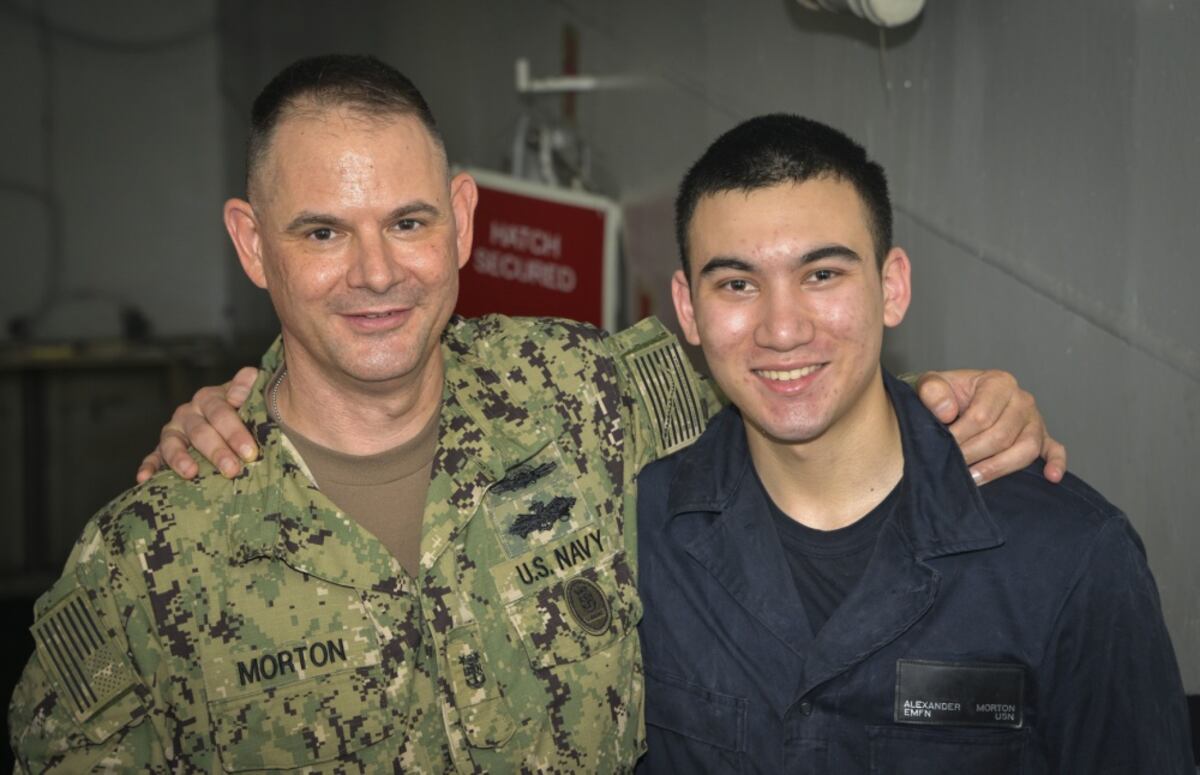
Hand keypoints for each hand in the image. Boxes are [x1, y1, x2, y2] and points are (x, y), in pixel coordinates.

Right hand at [136, 367, 260, 482]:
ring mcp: (173, 431)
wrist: (228, 422)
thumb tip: (242, 386)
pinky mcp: (162, 449)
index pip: (220, 413)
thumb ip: (248, 387)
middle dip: (216, 451)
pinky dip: (148, 466)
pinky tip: (144, 478)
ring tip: (190, 473)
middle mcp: (188, 412)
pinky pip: (153, 457)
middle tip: (232, 469)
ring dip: (180, 459)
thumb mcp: (249, 396)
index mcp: (209, 398)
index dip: (235, 432)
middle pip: (200, 431)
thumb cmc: (243, 412)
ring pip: (173, 443)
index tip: (249, 452)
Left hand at [916, 369, 1065, 485]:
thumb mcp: (931, 385)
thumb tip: (947, 412)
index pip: (982, 416)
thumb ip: (932, 392)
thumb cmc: (945, 395)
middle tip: (952, 467)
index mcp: (998, 382)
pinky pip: (1054, 449)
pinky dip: (1055, 462)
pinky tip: (1052, 476)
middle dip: (973, 455)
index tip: (942, 448)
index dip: (960, 436)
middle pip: (1001, 436)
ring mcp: (1034, 420)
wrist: (953, 400)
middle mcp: (1022, 399)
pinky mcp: (1042, 437)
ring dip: (998, 467)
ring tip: (974, 478)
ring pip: (1025, 448)